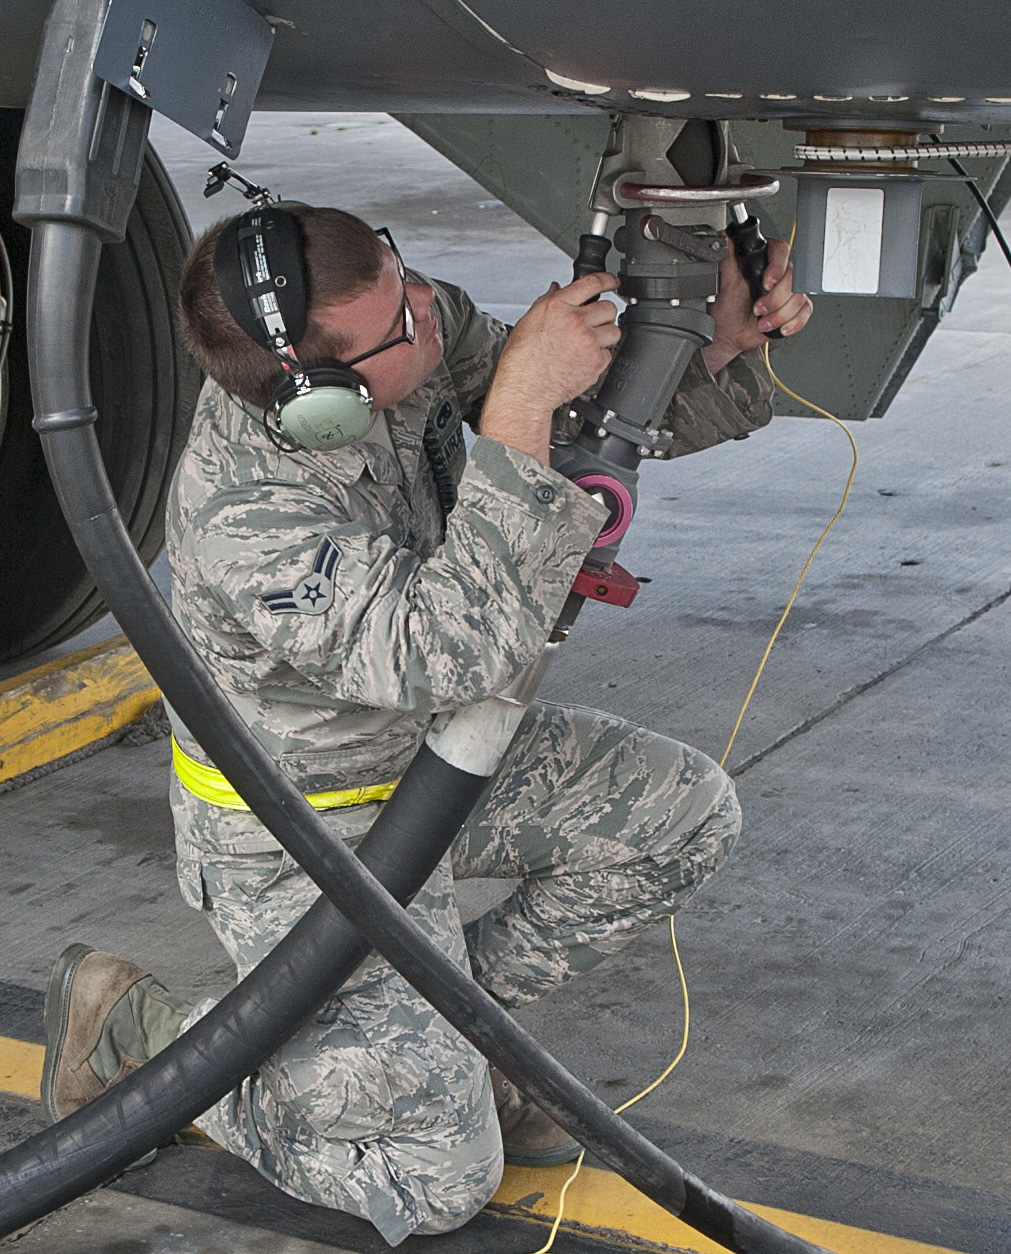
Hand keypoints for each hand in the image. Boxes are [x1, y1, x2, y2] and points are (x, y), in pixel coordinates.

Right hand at [480, 271, 620, 462]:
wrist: (525, 390)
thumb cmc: (521, 360)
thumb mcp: (528, 322)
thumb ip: (546, 302)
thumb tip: (556, 290)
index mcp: (558, 307)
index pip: (592, 283)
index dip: (607, 279)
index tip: (612, 282)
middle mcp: (575, 321)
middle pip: (609, 307)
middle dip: (604, 313)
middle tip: (596, 321)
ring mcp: (588, 342)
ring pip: (614, 330)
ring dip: (606, 334)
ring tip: (590, 342)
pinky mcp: (595, 362)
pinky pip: (609, 353)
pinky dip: (600, 356)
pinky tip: (584, 359)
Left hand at [703, 238, 812, 373]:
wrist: (728, 334)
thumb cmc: (724, 308)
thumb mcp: (723, 280)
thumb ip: (726, 256)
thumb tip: (724, 236)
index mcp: (762, 260)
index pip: (780, 251)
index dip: (777, 267)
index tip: (766, 284)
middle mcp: (777, 273)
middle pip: (793, 277)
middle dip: (775, 299)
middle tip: (758, 309)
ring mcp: (787, 290)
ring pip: (799, 297)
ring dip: (780, 314)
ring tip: (762, 321)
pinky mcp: (794, 307)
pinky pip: (805, 311)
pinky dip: (793, 322)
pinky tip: (780, 327)